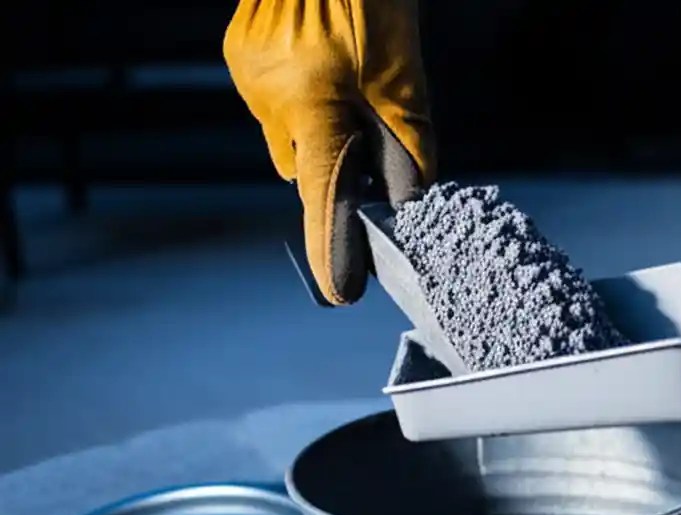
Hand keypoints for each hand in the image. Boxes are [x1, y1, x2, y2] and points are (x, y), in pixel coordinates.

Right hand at [224, 0, 436, 304]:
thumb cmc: (373, 1)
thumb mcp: (404, 74)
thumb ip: (408, 142)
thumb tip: (413, 198)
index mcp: (312, 108)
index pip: (323, 198)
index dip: (333, 248)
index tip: (342, 290)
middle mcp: (269, 99)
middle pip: (307, 166)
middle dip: (337, 161)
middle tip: (369, 125)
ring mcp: (247, 76)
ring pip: (289, 132)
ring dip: (318, 124)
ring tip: (345, 77)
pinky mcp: (238, 54)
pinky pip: (273, 98)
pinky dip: (300, 94)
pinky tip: (321, 59)